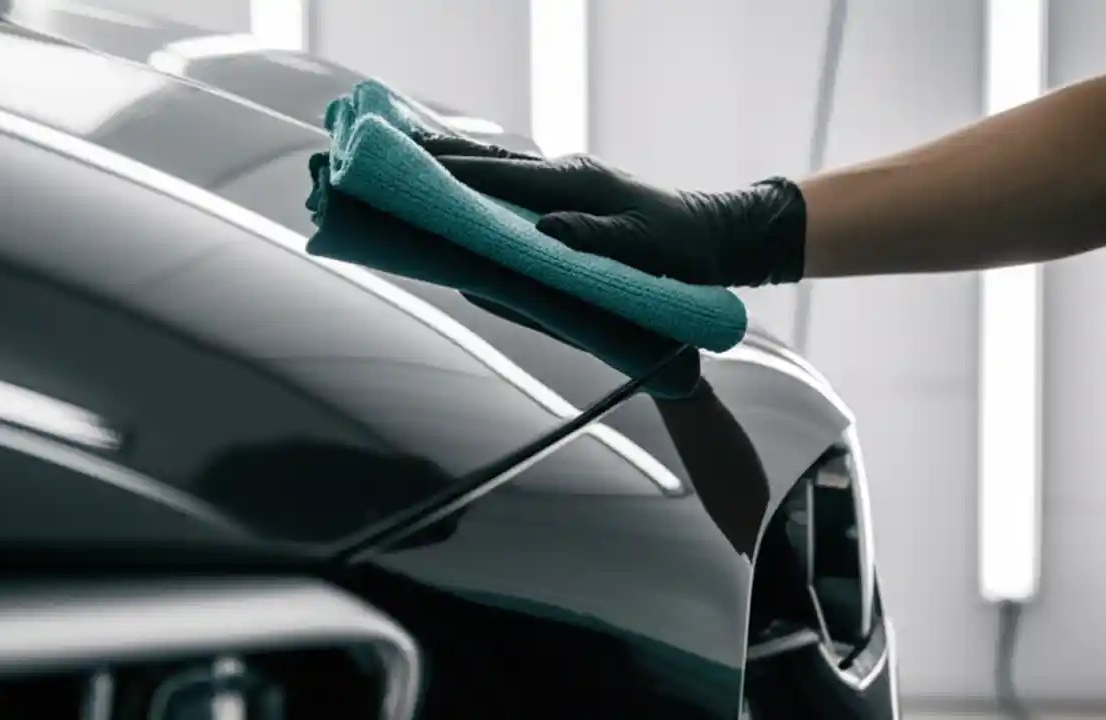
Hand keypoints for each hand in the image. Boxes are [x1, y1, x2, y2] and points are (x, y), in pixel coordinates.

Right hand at [416, 136, 806, 286]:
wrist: (713, 237)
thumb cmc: (681, 253)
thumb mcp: (644, 251)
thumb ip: (594, 240)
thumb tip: (542, 232)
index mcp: (579, 184)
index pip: (506, 180)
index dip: (458, 177)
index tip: (413, 170)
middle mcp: (567, 173)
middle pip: (493, 163)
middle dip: (443, 158)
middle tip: (392, 150)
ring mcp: (568, 179)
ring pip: (501, 166)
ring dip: (458, 161)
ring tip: (411, 154)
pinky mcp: (570, 191)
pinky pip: (515, 180)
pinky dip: (482, 175)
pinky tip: (461, 175)